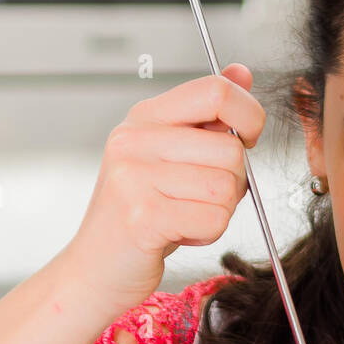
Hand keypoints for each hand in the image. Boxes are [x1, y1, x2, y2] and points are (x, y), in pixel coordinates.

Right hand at [72, 63, 265, 317]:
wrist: (95, 269)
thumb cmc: (139, 215)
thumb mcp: (170, 156)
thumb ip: (206, 117)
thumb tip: (242, 73)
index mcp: (145, 117)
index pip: (215, 89)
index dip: (249, 116)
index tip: (245, 141)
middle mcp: (135, 140)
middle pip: (230, 149)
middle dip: (233, 183)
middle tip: (201, 199)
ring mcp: (135, 177)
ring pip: (226, 187)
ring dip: (219, 212)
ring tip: (186, 217)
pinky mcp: (143, 217)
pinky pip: (213, 219)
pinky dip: (207, 234)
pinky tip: (179, 234)